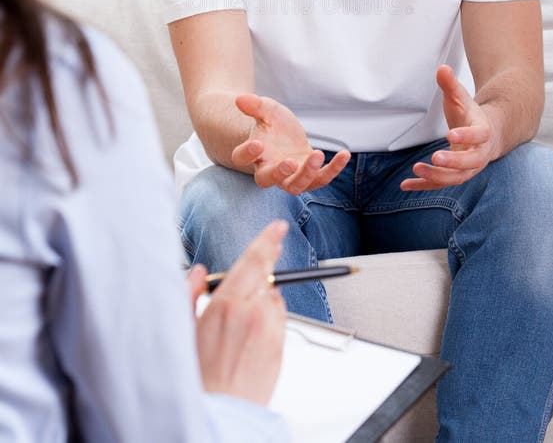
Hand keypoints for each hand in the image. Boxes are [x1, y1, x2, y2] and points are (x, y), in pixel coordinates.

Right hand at [192, 220, 288, 405]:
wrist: (220, 415)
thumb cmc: (196, 377)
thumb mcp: (182, 329)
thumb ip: (190, 292)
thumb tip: (199, 273)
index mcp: (226, 304)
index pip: (253, 261)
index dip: (267, 240)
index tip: (278, 228)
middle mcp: (252, 313)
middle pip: (267, 275)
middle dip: (267, 264)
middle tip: (270, 253)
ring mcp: (270, 330)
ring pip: (273, 299)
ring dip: (263, 298)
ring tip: (242, 321)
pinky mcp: (280, 346)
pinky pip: (278, 321)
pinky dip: (269, 319)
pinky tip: (250, 336)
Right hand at [232, 93, 350, 192]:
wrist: (284, 135)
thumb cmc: (272, 124)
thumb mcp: (267, 110)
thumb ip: (255, 105)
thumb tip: (240, 98)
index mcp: (253, 153)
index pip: (241, 158)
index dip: (247, 153)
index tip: (258, 143)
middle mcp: (268, 169)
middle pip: (266, 180)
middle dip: (279, 174)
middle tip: (290, 162)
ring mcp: (289, 177)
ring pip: (295, 186)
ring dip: (307, 174)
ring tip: (318, 154)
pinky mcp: (309, 177)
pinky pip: (321, 179)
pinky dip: (334, 169)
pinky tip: (344, 154)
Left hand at [400, 65, 496, 190]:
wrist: (486, 136)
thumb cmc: (470, 115)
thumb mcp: (461, 98)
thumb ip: (451, 85)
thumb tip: (442, 68)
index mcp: (483, 131)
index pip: (479, 135)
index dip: (467, 135)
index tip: (450, 133)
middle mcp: (479, 153)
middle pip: (470, 162)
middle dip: (453, 161)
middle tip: (435, 158)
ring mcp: (468, 168)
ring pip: (457, 177)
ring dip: (437, 176)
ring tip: (417, 170)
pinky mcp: (455, 176)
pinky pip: (440, 185)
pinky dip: (423, 186)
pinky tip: (405, 185)